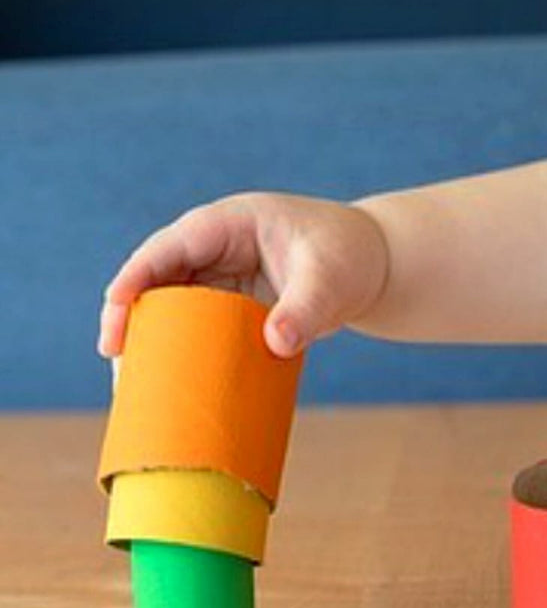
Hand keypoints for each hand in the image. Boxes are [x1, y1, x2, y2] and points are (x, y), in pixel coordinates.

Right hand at [98, 192, 387, 358]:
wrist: (371, 266)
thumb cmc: (350, 256)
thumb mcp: (331, 279)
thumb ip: (306, 308)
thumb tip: (276, 345)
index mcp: (230, 223)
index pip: (171, 246)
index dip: (138, 273)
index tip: (117, 304)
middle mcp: (214, 247)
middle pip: (157, 278)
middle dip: (130, 313)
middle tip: (115, 357)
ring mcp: (219, 277)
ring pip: (168, 305)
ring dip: (148, 337)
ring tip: (130, 380)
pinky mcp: (228, 306)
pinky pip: (193, 327)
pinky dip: (177, 350)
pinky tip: (164, 384)